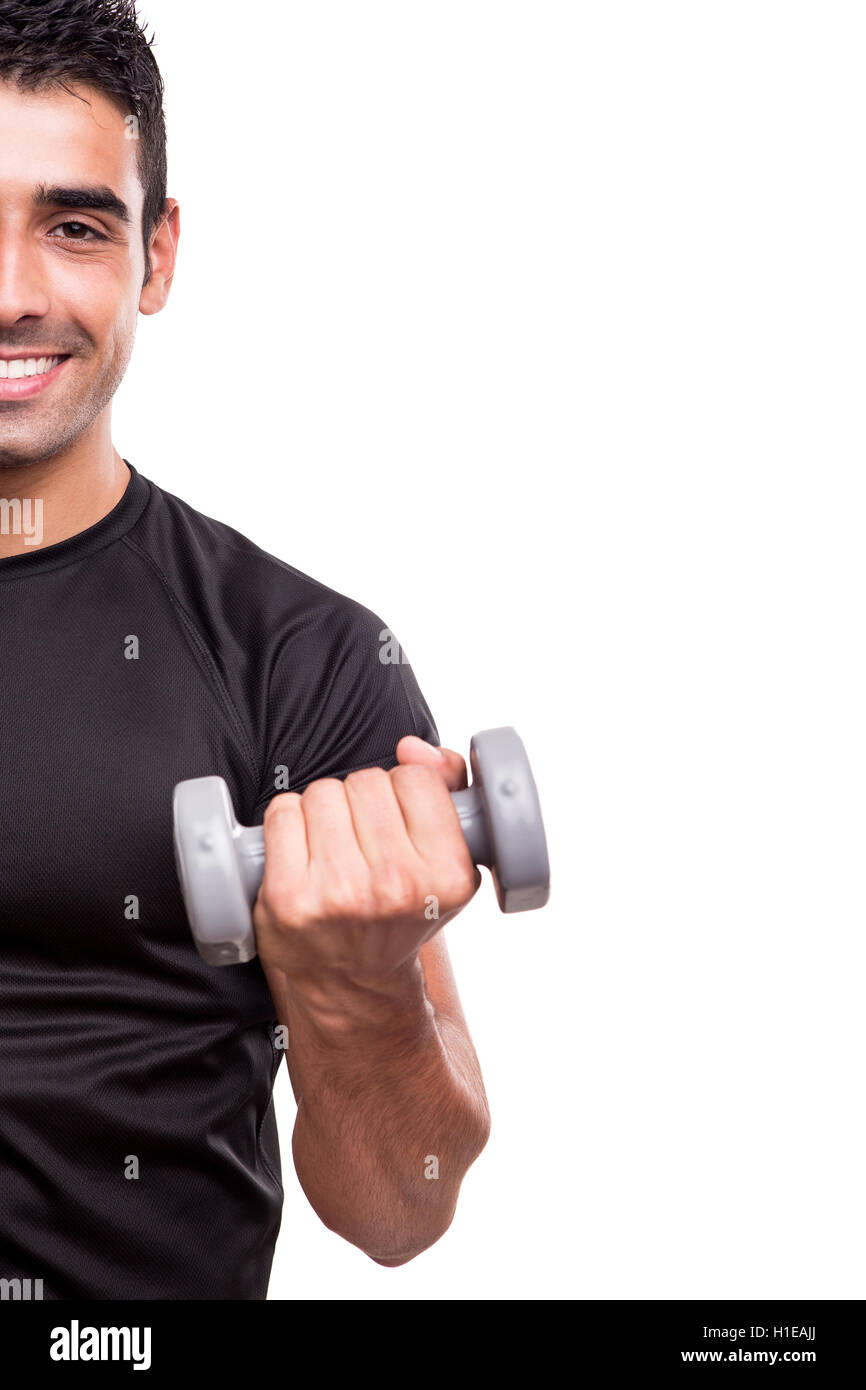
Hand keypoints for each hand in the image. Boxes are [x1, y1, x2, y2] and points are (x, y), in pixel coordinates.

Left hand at [252, 736, 481, 991]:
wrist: (354, 982)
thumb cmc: (400, 909)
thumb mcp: (447, 856)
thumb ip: (448, 785)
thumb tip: (412, 747)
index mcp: (447, 874)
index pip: (415, 779)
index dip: (403, 790)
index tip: (399, 820)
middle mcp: (397, 886)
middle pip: (366, 781)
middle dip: (361, 799)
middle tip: (363, 839)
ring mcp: (340, 894)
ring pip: (323, 792)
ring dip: (323, 809)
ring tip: (333, 846)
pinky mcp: (289, 898)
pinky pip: (283, 813)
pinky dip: (287, 821)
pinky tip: (301, 851)